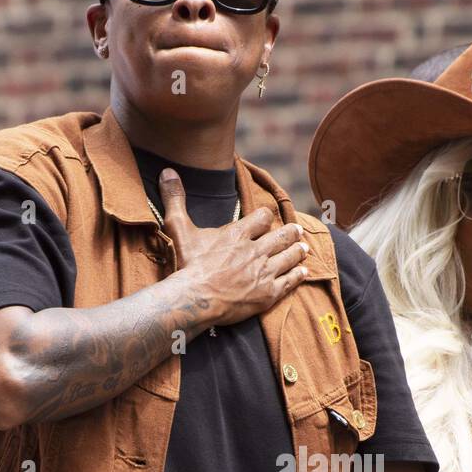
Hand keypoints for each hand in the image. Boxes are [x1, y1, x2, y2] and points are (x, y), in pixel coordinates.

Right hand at [159, 168, 310, 330]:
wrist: (196, 299)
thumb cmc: (187, 265)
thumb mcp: (178, 228)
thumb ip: (175, 199)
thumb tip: (167, 171)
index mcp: (238, 233)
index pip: (262, 217)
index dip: (266, 216)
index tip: (269, 217)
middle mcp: (256, 251)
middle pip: (281, 237)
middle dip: (291, 232)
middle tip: (298, 230)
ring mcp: (264, 273)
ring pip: (289, 257)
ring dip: (298, 251)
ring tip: (304, 248)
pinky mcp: (268, 294)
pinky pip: (289, 281)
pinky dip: (298, 275)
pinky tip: (303, 271)